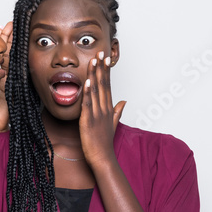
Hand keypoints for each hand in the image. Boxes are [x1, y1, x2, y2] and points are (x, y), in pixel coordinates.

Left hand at [80, 51, 124, 167]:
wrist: (102, 158)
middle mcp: (104, 108)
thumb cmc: (104, 143)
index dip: (106, 71)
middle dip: (101, 67)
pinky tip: (88, 82)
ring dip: (95, 75)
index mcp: (109, 108)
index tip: (106, 58)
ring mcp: (97, 114)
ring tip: (94, 61)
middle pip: (103, 84)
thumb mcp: (113, 124)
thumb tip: (124, 101)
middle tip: (100, 52)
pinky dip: (88, 93)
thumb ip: (118, 111)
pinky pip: (88, 104)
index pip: (108, 85)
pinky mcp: (88, 121)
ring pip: (96, 91)